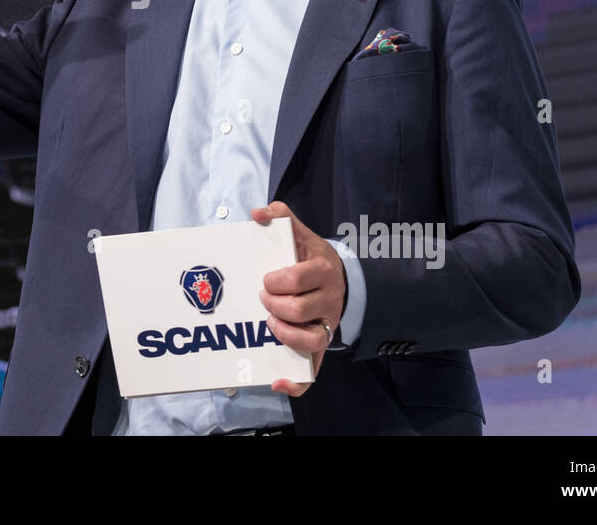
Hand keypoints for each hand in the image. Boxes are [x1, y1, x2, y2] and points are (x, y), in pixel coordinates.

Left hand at [252, 200, 345, 396]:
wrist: (338, 277)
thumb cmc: (309, 256)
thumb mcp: (299, 232)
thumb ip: (280, 216)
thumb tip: (258, 214)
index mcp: (323, 270)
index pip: (301, 278)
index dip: (279, 280)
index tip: (266, 279)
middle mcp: (330, 299)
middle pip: (302, 309)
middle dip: (276, 305)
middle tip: (263, 298)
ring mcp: (328, 324)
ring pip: (313, 339)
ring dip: (286, 335)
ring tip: (269, 324)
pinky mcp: (322, 345)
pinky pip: (314, 369)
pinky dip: (297, 381)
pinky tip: (277, 381)